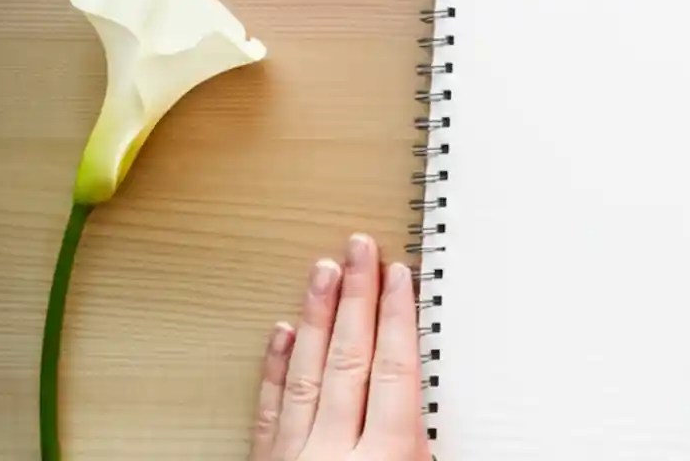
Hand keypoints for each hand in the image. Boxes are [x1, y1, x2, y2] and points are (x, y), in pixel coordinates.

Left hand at [251, 235, 431, 460]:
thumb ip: (418, 448)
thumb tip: (419, 403)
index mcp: (385, 457)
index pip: (394, 370)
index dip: (397, 317)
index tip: (397, 276)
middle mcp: (335, 451)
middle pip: (349, 358)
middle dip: (357, 297)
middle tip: (359, 250)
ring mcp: (295, 456)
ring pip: (306, 373)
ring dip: (317, 316)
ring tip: (322, 272)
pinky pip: (271, 408)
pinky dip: (276, 368)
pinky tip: (282, 332)